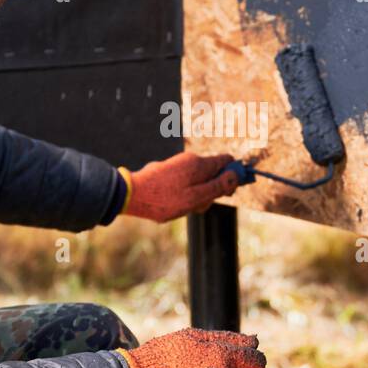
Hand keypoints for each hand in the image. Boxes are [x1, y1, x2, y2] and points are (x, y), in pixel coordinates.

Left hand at [124, 151, 239, 221]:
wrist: (132, 194)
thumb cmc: (164, 199)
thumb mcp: (195, 198)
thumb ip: (217, 187)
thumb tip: (236, 175)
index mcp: (200, 164)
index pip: (227, 160)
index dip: (233, 175)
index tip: (229, 191)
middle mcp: (190, 159)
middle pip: (213, 172)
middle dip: (213, 189)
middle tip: (200, 205)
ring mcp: (179, 164)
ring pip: (199, 179)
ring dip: (198, 194)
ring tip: (185, 207)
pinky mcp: (170, 170)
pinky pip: (187, 181)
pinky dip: (187, 193)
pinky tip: (176, 204)